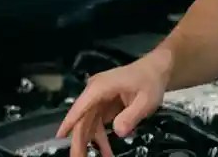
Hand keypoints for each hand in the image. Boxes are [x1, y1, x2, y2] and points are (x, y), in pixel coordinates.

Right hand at [56, 51, 170, 156]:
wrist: (158, 69)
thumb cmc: (151, 80)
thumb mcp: (146, 100)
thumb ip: (131, 115)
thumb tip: (118, 132)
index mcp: (100, 87)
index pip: (80, 107)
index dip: (69, 123)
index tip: (59, 137)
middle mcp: (95, 92)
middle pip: (82, 119)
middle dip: (79, 141)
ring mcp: (98, 99)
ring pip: (89, 124)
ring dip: (92, 143)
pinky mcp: (104, 105)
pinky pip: (98, 124)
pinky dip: (101, 138)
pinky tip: (106, 151)